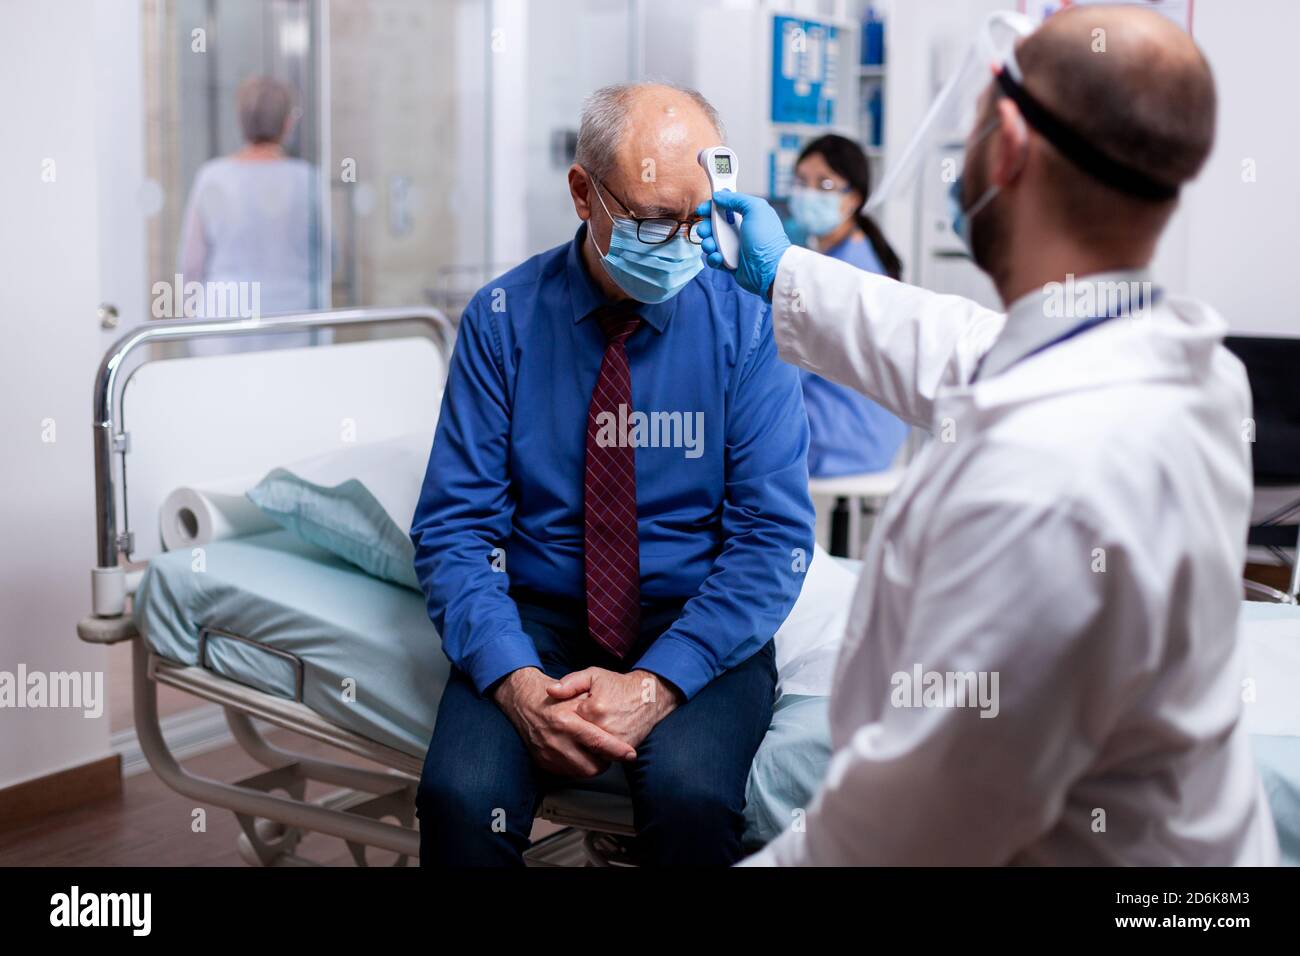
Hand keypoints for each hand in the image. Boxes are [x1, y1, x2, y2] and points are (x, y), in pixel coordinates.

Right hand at [492, 667, 636, 776]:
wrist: (524, 702)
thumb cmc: (556, 697)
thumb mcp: (578, 691)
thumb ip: (596, 705)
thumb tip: (616, 723)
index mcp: (566, 721)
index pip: (598, 743)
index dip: (617, 751)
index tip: (630, 754)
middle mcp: (556, 741)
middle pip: (592, 766)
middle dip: (606, 761)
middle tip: (610, 750)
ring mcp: (548, 754)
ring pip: (581, 772)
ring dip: (593, 765)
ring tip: (595, 751)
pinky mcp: (543, 762)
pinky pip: (568, 773)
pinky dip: (578, 766)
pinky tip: (580, 753)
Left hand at [546, 668, 680, 749]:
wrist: (647, 696)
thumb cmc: (617, 685)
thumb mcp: (593, 676)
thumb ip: (570, 683)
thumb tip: (550, 690)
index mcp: (592, 709)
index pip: (568, 723)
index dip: (565, 721)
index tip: (566, 717)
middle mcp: (604, 726)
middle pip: (577, 740)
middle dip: (572, 737)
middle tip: (574, 729)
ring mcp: (616, 739)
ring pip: (590, 751)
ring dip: (582, 748)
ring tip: (583, 737)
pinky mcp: (625, 748)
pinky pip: (605, 756)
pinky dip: (597, 753)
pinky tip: (594, 744)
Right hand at [695, 191, 790, 300]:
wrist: (770, 270)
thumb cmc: (766, 239)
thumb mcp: (755, 209)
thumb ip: (737, 199)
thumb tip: (719, 196)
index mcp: (745, 216)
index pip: (723, 207)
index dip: (711, 207)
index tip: (703, 209)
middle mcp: (739, 230)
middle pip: (713, 225)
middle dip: (705, 227)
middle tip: (705, 231)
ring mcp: (733, 248)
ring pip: (711, 242)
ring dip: (707, 243)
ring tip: (711, 247)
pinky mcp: (730, 263)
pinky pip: (714, 259)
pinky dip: (713, 258)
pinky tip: (719, 258)